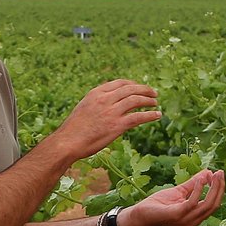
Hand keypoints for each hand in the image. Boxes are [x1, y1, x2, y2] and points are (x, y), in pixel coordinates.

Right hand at [46, 79, 160, 167]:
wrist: (68, 142)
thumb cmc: (74, 129)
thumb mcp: (84, 108)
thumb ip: (97, 104)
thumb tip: (108, 106)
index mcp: (96, 93)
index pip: (119, 83)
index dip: (132, 84)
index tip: (139, 87)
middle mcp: (105, 99)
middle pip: (130, 89)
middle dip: (144, 89)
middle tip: (154, 93)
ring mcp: (112, 112)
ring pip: (136, 100)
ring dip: (149, 101)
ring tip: (156, 103)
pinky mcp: (117, 125)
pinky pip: (138, 117)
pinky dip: (150, 115)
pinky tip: (157, 115)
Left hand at [120, 168, 225, 225]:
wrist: (141, 214)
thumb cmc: (159, 204)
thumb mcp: (179, 191)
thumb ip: (193, 184)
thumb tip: (208, 172)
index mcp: (196, 215)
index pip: (214, 203)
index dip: (219, 189)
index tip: (220, 173)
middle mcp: (194, 220)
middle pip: (214, 204)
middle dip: (219, 187)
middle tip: (220, 172)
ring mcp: (187, 219)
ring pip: (207, 204)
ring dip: (212, 187)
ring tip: (212, 174)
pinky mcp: (178, 214)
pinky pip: (193, 202)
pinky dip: (198, 189)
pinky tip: (200, 179)